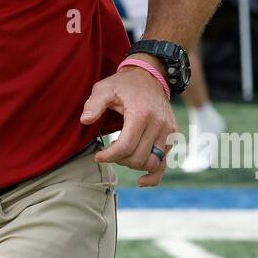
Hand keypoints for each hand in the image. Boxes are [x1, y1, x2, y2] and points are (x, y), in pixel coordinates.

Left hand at [80, 66, 176, 186]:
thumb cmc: (123, 85)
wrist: (150, 76)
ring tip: (122, 153)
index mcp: (141, 114)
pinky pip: (165, 163)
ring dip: (133, 165)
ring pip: (152, 163)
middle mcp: (159, 125)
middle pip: (138, 157)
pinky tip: (141, 181)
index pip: (126, 147)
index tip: (98, 155)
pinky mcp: (172, 137)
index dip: (109, 156)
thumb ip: (94, 104)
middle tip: (110, 150)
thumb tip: (85, 120)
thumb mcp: (104, 88)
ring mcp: (168, 132)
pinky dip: (154, 175)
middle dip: (120, 160)